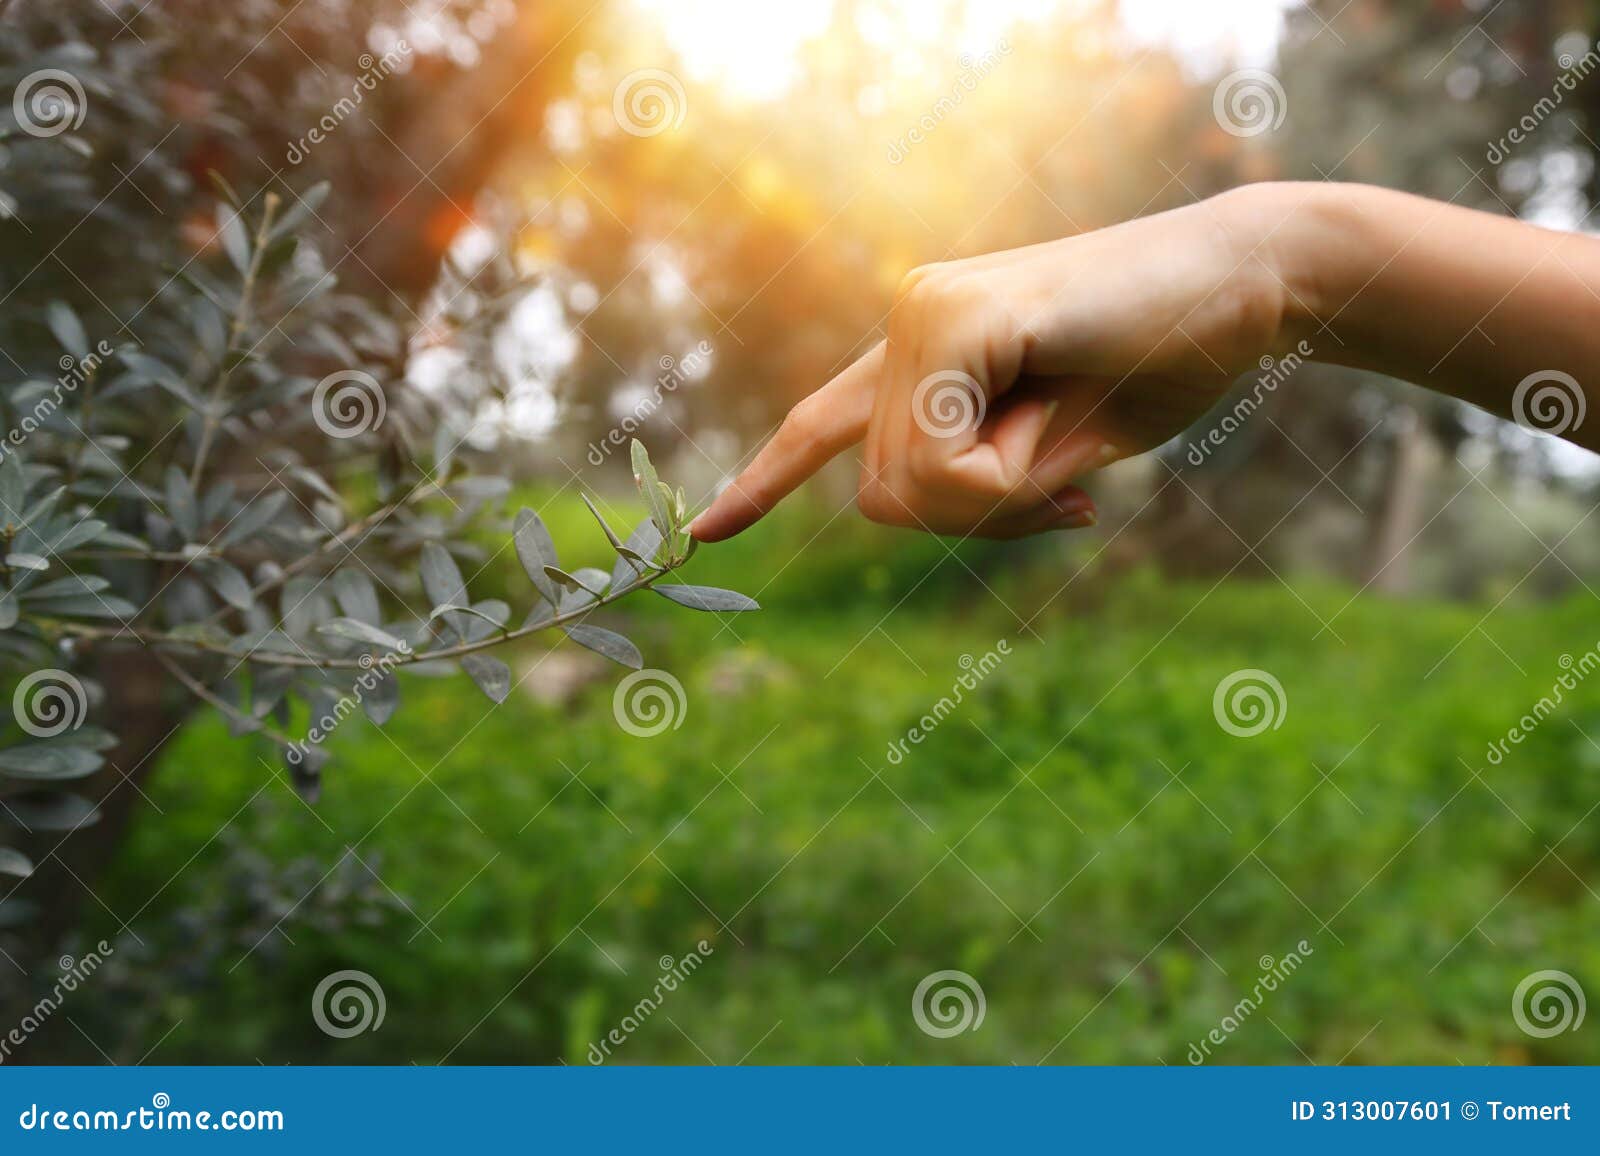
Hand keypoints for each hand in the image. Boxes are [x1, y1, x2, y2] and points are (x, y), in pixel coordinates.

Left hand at [690, 185, 1297, 540]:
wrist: (1250, 284)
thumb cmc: (1161, 362)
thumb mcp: (1050, 447)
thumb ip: (973, 474)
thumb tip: (910, 503)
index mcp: (922, 352)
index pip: (823, 423)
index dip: (766, 480)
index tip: (706, 532)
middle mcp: (905, 323)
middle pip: (886, 498)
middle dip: (978, 520)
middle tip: (1064, 484)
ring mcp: (923, 312)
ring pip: (911, 489)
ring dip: (1003, 497)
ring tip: (1070, 427)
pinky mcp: (958, 315)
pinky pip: (949, 462)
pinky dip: (1013, 476)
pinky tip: (1067, 420)